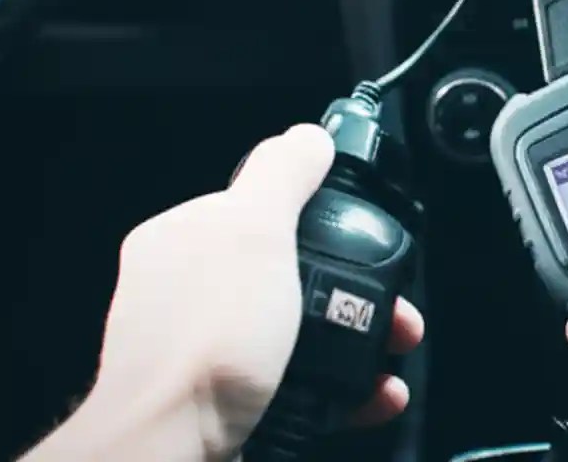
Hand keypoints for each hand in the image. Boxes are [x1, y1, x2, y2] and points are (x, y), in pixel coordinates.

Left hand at [91, 125, 423, 457]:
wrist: (170, 449)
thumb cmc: (204, 341)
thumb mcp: (254, 230)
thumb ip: (283, 176)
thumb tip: (308, 136)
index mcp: (185, 239)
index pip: (261, 208)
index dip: (324, 220)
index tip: (366, 238)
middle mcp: (191, 293)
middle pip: (295, 273)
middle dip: (357, 289)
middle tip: (397, 306)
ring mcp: (208, 351)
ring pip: (301, 330)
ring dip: (360, 339)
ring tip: (394, 351)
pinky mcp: (229, 401)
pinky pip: (297, 381)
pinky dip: (343, 385)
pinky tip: (373, 392)